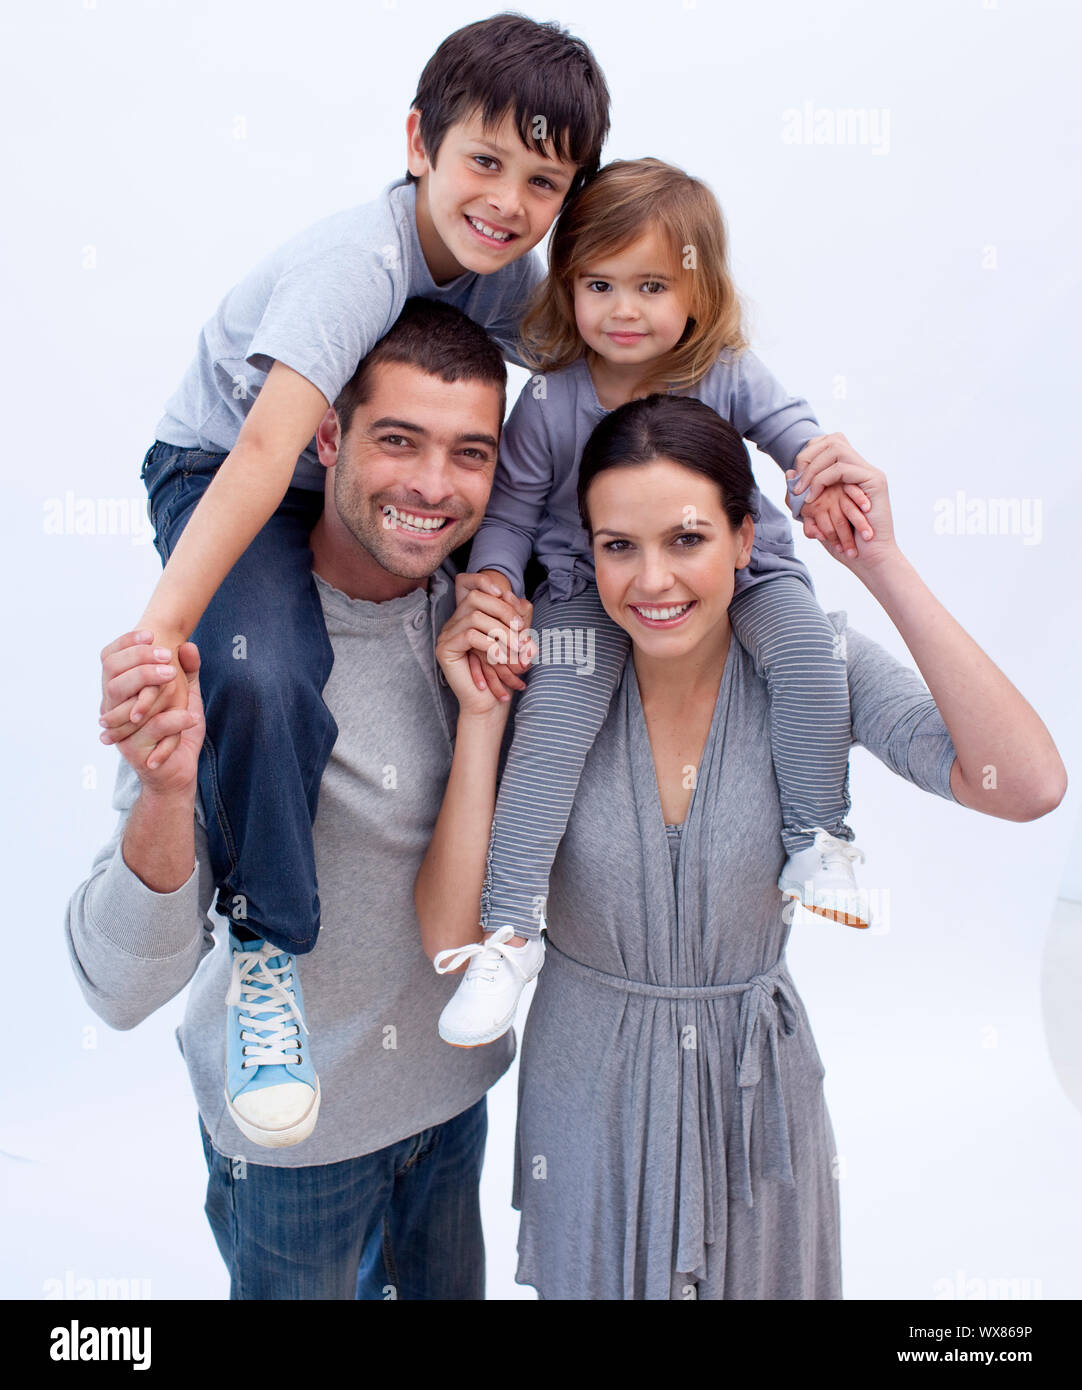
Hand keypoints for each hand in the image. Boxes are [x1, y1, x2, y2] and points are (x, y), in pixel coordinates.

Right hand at [98, 621, 188, 750]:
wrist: (179, 769)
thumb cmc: (179, 729)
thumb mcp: (186, 697)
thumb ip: (188, 672)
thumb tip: (188, 645)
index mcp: (123, 692)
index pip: (111, 659)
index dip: (127, 644)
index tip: (152, 634)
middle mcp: (115, 709)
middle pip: (114, 677)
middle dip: (141, 664)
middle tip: (168, 660)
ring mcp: (122, 730)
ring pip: (130, 704)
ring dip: (155, 692)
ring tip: (178, 686)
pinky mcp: (136, 749)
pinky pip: (154, 729)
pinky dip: (174, 721)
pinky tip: (192, 718)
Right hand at [455, 570, 533, 700]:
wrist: (488, 705)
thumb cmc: (503, 675)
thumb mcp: (516, 641)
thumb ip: (518, 619)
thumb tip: (517, 598)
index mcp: (469, 617)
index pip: (480, 592)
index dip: (503, 600)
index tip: (522, 620)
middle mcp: (455, 623)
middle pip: (475, 598)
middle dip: (504, 612)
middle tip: (522, 632)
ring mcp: (447, 635)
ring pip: (474, 616)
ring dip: (501, 630)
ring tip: (516, 648)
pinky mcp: (444, 650)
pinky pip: (468, 635)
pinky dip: (489, 643)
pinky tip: (500, 656)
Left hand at [788, 434, 873, 557]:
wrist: (869, 560)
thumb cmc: (844, 543)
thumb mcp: (815, 516)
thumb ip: (804, 495)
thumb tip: (788, 472)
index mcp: (850, 474)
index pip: (829, 444)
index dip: (808, 454)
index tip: (796, 481)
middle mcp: (861, 469)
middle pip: (833, 439)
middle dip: (808, 458)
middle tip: (796, 485)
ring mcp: (869, 473)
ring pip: (836, 449)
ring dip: (813, 469)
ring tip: (803, 493)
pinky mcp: (874, 480)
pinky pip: (842, 468)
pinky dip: (822, 480)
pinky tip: (813, 498)